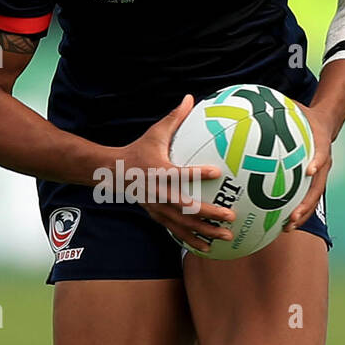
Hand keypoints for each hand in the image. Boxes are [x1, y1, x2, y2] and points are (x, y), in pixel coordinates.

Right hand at [118, 94, 236, 252]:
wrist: (113, 172)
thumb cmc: (139, 150)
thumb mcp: (155, 133)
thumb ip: (175, 118)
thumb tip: (190, 98)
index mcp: (158, 171)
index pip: (179, 172)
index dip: (197, 173)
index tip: (217, 172)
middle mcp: (158, 192)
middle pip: (185, 207)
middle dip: (209, 214)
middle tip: (231, 217)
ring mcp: (157, 207)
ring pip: (183, 224)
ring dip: (205, 232)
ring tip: (226, 237)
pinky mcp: (156, 216)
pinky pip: (176, 231)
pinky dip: (191, 239)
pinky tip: (208, 247)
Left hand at [285, 103, 332, 231]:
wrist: (325, 122)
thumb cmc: (304, 114)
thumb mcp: (294, 105)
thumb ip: (277, 104)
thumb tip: (251, 98)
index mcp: (320, 143)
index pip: (322, 153)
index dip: (317, 162)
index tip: (310, 171)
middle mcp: (322, 163)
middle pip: (317, 187)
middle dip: (306, 204)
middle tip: (292, 216)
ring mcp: (320, 174)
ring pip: (312, 198)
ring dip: (302, 214)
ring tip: (287, 228)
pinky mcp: (313, 181)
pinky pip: (305, 198)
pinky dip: (295, 211)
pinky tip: (278, 224)